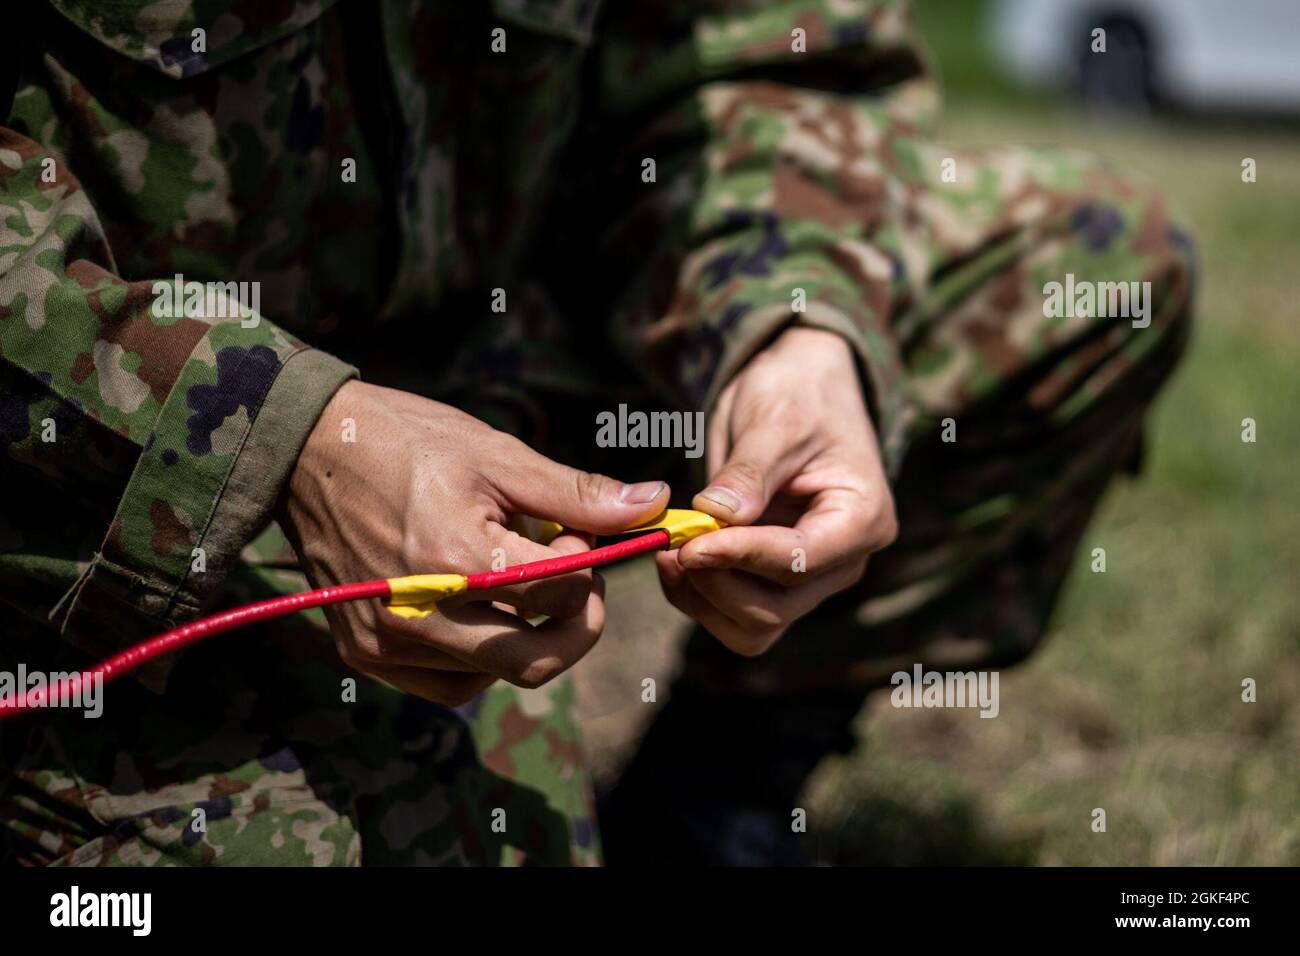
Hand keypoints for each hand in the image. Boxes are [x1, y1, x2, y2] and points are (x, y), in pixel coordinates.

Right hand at [282, 381, 670, 705]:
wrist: (310, 450)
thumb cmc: (408, 441)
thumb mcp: (498, 455)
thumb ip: (577, 494)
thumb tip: (654, 505)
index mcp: (455, 557)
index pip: (561, 594)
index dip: (588, 565)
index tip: (574, 533)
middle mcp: (419, 614)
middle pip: (536, 661)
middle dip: (576, 623)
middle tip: (572, 577)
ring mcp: (387, 643)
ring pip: (496, 677)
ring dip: (528, 639)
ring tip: (515, 580)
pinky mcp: (367, 654)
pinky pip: (449, 684)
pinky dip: (483, 658)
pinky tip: (483, 611)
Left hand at [656, 327, 896, 655]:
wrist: (802, 388)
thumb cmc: (797, 394)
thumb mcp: (772, 420)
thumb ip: (748, 472)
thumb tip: (715, 515)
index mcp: (862, 518)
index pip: (799, 562)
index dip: (740, 557)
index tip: (689, 543)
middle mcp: (844, 561)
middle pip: (775, 608)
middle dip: (716, 581)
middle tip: (671, 543)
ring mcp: (813, 577)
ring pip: (755, 626)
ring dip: (704, 600)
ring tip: (670, 553)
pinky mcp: (778, 581)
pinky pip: (738, 614)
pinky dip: (700, 599)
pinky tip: (675, 561)